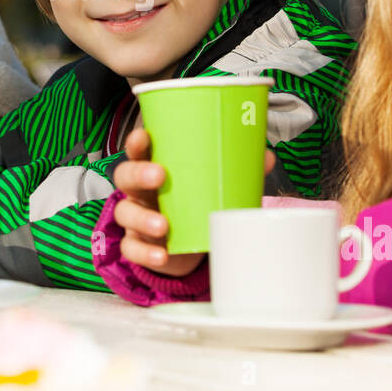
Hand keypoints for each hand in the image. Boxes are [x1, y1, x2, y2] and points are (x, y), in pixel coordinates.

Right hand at [111, 128, 276, 276]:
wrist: (190, 246)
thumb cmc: (199, 204)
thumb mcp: (217, 187)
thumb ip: (238, 172)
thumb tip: (266, 157)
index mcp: (155, 168)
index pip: (139, 149)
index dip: (137, 142)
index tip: (144, 135)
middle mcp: (141, 191)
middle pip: (125, 176)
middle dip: (139, 173)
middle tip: (160, 175)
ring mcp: (136, 217)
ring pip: (125, 212)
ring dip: (142, 218)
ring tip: (163, 226)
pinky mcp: (138, 245)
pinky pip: (132, 248)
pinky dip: (145, 253)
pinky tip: (161, 255)